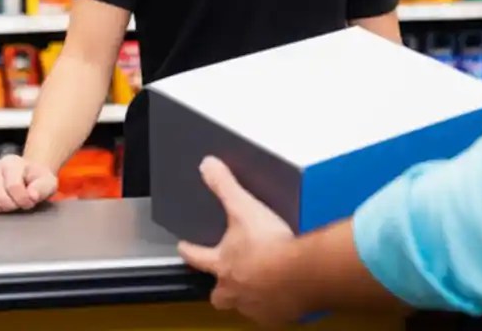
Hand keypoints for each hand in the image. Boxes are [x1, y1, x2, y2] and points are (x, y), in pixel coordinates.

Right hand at [0, 154, 57, 213]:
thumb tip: (32, 195)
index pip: (13, 186)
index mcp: (11, 162)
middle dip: (11, 205)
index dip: (23, 199)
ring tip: (9, 204)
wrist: (26, 178)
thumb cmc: (36, 181)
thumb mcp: (47, 183)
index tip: (30, 201)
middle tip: (19, 204)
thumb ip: (43, 188)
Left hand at [177, 157, 302, 327]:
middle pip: (219, 295)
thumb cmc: (269, 247)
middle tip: (228, 279)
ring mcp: (255, 305)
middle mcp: (234, 289)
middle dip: (221, 288)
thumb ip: (225, 186)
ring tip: (261, 286)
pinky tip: (285, 296)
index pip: (197, 257)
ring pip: (244, 306)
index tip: (183, 247)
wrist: (298, 275)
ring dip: (250, 296)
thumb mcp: (243, 207)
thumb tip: (208, 166)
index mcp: (223, 264)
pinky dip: (276, 306)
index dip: (189, 250)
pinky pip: (272, 314)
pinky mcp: (277, 315)